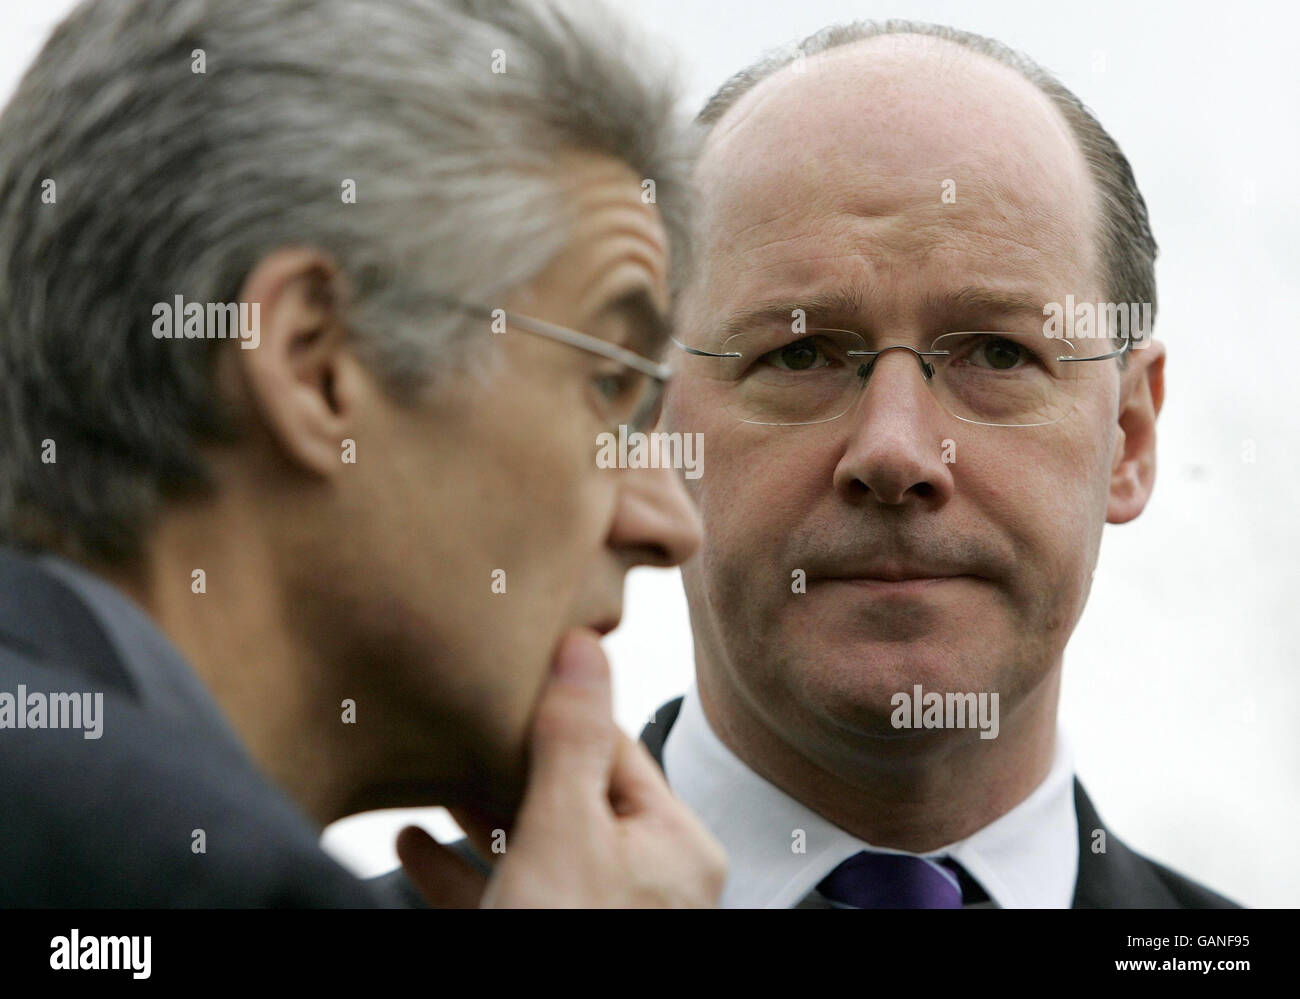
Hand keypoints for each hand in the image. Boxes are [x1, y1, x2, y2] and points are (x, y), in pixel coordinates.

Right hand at [396, 628, 725, 906]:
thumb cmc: (565, 942)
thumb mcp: (563, 831)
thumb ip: (570, 738)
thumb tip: (584, 645)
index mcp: (674, 844)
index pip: (614, 748)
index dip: (558, 710)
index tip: (511, 675)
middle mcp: (646, 880)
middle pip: (570, 796)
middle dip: (507, 765)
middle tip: (461, 724)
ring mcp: (599, 916)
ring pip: (534, 847)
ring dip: (478, 816)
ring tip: (431, 780)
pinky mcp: (553, 937)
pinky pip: (508, 894)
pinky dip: (462, 872)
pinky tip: (414, 848)